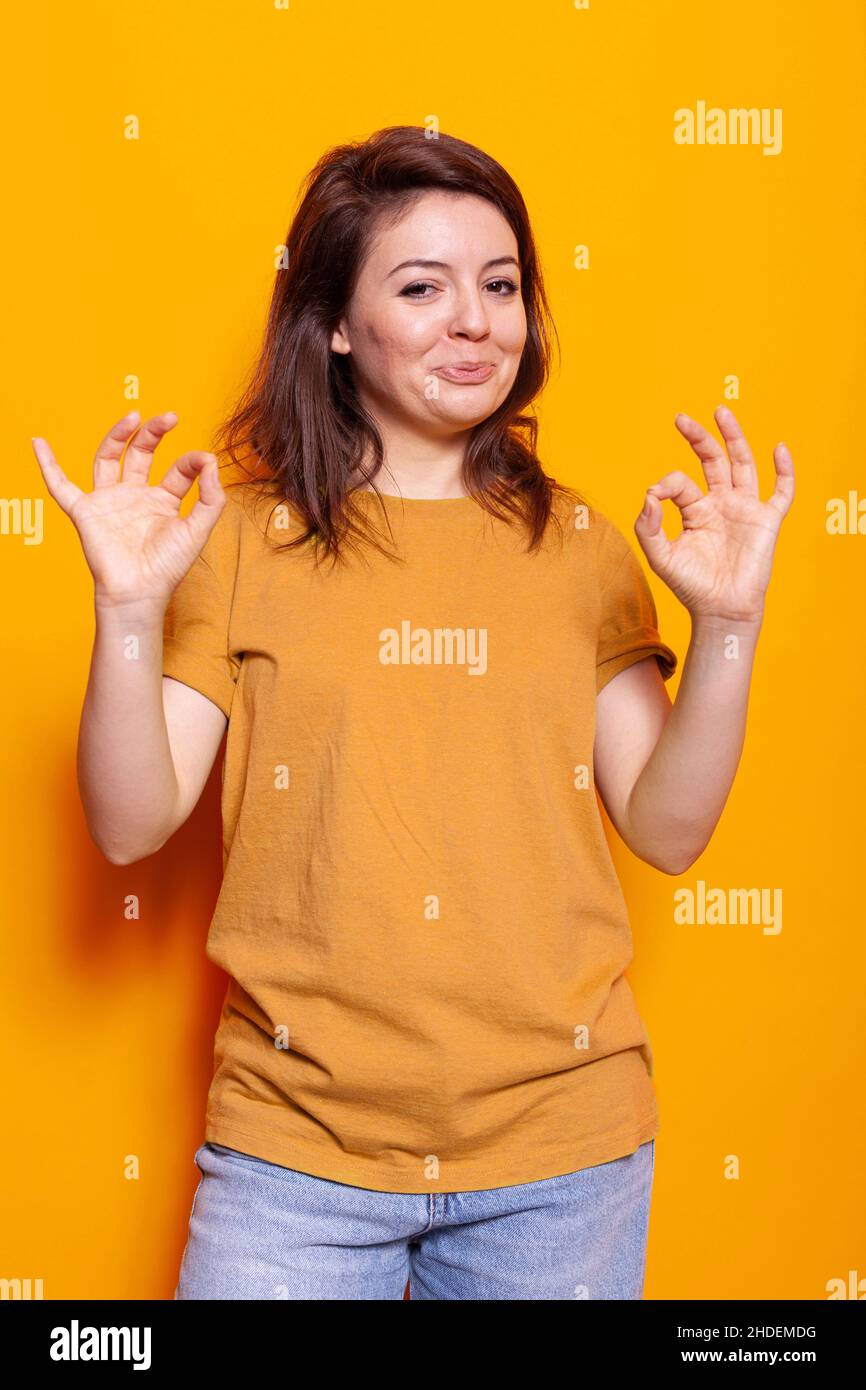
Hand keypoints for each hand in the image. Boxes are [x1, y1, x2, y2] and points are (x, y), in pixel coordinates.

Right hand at [32, 410, 225, 609]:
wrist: (138, 592)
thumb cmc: (167, 568)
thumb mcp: (198, 530)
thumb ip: (211, 498)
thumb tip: (211, 461)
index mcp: (163, 502)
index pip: (178, 470)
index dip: (192, 461)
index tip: (203, 459)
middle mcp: (135, 497)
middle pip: (141, 454)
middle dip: (153, 433)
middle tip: (169, 417)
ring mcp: (109, 502)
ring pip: (107, 459)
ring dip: (117, 436)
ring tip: (133, 416)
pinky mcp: (85, 512)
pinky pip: (60, 486)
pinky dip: (47, 465)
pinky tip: (39, 443)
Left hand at [634, 405, 794, 622]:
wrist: (720, 609)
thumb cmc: (691, 586)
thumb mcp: (660, 556)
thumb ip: (647, 527)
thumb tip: (648, 494)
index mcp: (695, 510)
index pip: (680, 482)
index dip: (666, 484)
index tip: (655, 496)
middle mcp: (720, 504)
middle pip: (712, 460)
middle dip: (699, 438)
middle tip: (681, 418)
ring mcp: (745, 509)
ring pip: (743, 464)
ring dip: (734, 437)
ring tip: (721, 411)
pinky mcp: (767, 521)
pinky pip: (782, 492)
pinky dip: (784, 471)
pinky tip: (779, 449)